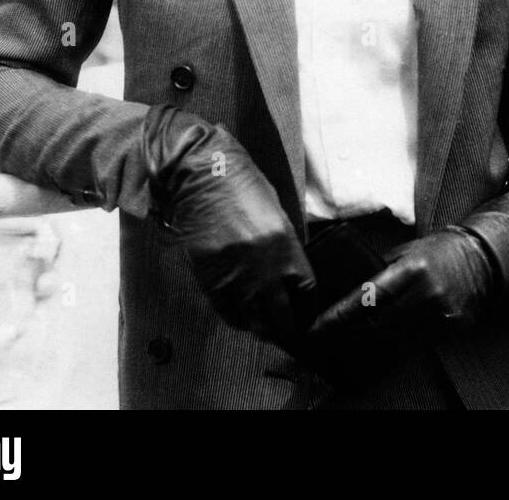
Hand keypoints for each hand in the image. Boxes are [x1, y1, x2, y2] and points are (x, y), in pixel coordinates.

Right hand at [145, 105, 316, 356]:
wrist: (200, 178)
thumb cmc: (241, 186)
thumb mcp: (275, 214)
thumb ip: (284, 245)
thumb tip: (288, 273)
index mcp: (285, 244)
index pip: (306, 289)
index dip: (308, 307)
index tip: (305, 313)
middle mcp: (263, 266)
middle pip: (281, 314)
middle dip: (286, 327)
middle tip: (286, 332)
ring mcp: (234, 275)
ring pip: (253, 319)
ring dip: (260, 327)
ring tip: (264, 329)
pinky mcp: (209, 278)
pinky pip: (226, 311)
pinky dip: (236, 318)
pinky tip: (242, 319)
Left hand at [305, 226, 493, 383]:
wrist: (483, 259)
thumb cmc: (439, 251)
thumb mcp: (408, 252)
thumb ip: (379, 272)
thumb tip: (343, 289)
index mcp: (413, 269)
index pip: (370, 296)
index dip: (340, 315)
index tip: (316, 327)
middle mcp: (428, 294)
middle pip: (378, 326)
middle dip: (345, 338)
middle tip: (320, 345)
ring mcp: (441, 316)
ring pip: (393, 343)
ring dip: (362, 351)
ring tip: (337, 355)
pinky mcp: (449, 330)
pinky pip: (411, 349)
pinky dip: (387, 355)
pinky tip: (368, 359)